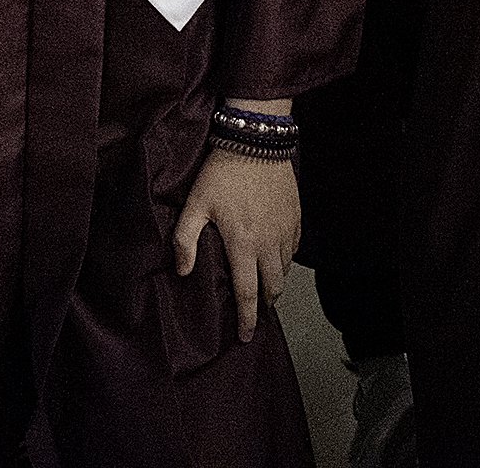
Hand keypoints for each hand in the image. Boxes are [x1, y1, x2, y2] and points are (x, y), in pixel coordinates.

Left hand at [173, 149, 299, 344]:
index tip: (244, 337)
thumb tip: (183, 272)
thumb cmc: (223, 172)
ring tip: (263, 286)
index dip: (246, 320)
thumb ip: (185, 240)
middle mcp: (268, 243)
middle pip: (272, 288)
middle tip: (254, 312)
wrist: (256, 141)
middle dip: (264, 305)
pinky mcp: (296, 218)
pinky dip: (284, 259)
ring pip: (285, 270)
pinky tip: (274, 257)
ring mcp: (285, 231)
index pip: (248, 294)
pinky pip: (293, 249)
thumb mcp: (195, 204)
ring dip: (274, 282)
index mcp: (243, 244)